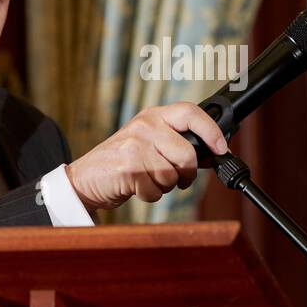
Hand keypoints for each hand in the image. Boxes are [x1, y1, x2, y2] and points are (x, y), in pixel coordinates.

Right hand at [64, 102, 227, 209]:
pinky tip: (137, 187)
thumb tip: (213, 152)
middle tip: (178, 178)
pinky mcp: (127, 168)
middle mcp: (145, 126)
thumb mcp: (147, 141)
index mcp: (153, 116)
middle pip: (187, 154)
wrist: (85, 178)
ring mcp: (135, 145)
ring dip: (164, 186)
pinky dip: (150, 195)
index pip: (190, 112)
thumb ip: (175, 141)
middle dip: (186, 173)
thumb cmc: (121, 162)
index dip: (211, 131)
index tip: (221, 148)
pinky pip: (156, 190)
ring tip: (148, 179)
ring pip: (172, 175)